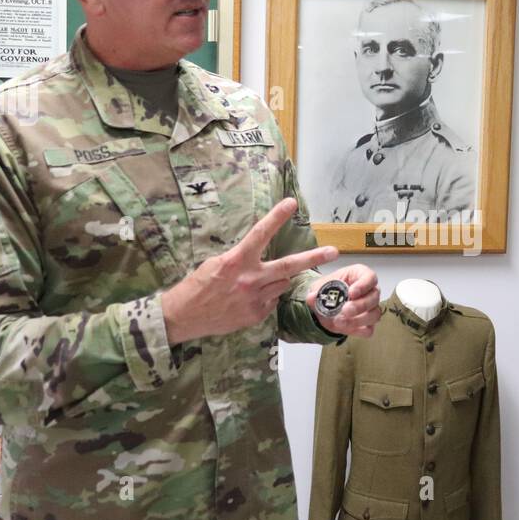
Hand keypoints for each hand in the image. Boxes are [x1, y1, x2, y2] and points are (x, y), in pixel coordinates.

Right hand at [162, 198, 338, 344]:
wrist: (184, 317)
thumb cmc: (198, 286)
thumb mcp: (216, 264)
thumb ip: (241, 259)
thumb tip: (261, 256)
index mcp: (236, 261)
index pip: (260, 233)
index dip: (276, 217)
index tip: (291, 203)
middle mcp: (249, 279)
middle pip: (289, 266)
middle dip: (314, 257)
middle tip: (334, 251)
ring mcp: (255, 300)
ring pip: (282, 283)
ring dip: (277, 280)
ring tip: (256, 283)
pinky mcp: (256, 315)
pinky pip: (272, 301)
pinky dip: (267, 297)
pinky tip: (248, 299)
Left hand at [308, 264, 380, 337]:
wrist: (325, 307)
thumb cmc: (330, 290)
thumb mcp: (320, 286)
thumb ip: (317, 291)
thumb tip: (312, 297)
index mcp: (361, 276)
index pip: (370, 278)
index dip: (363, 285)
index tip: (352, 293)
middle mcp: (370, 291)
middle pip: (374, 297)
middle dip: (360, 305)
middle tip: (345, 310)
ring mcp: (371, 308)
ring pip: (374, 315)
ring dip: (357, 320)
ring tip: (340, 321)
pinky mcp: (367, 323)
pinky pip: (368, 330)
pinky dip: (357, 330)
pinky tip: (344, 327)